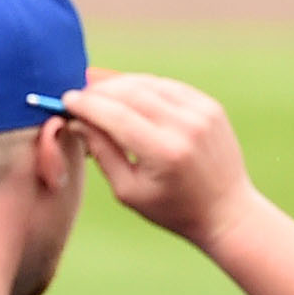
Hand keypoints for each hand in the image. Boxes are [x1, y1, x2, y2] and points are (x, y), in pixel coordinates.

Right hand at [58, 70, 258, 248]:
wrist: (226, 211)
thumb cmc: (172, 209)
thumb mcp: (129, 191)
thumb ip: (102, 153)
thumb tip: (78, 121)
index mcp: (164, 153)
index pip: (116, 115)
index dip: (87, 104)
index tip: (67, 101)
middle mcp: (185, 127)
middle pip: (131, 92)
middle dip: (100, 91)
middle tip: (80, 95)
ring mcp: (202, 113)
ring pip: (149, 83)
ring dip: (120, 84)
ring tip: (100, 93)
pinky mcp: (210, 106)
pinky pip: (168, 86)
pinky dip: (145, 86)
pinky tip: (128, 94)